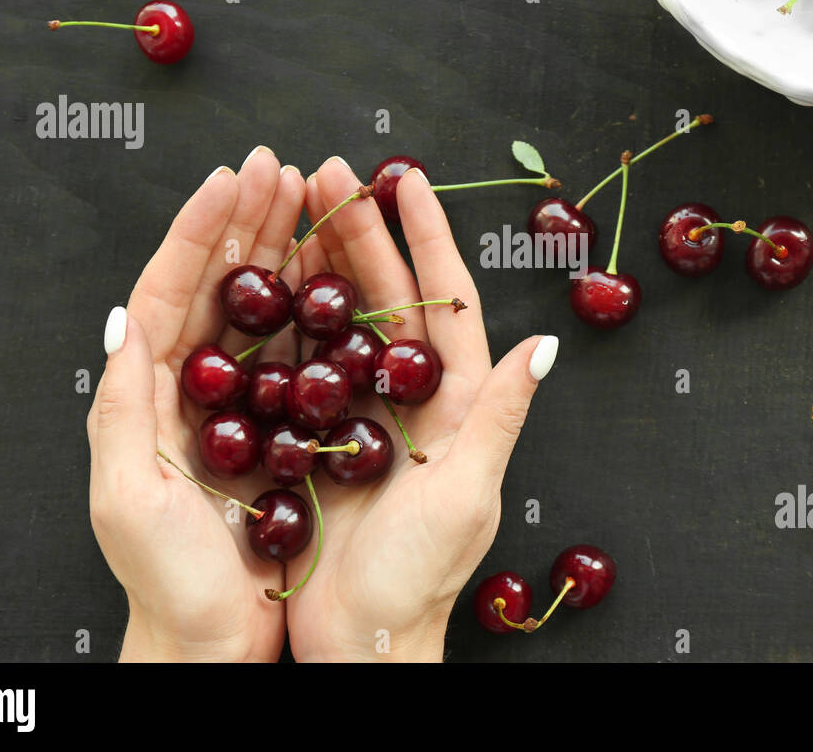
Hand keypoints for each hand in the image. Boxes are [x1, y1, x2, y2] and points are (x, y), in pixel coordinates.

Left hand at [87, 146, 310, 661]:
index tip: (234, 178)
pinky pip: (297, 351)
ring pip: (262, 306)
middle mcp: (192, 386)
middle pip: (218, 283)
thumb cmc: (167, 577)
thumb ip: (119, 405)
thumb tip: (122, 319)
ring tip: (313, 197)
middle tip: (283, 167)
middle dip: (249, 220)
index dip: (200, 227)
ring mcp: (239, 403)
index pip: (169, 287)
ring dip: (286, 249)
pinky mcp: (279, 426)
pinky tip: (338, 273)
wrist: (213, 641)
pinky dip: (315, 306)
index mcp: (145, 392)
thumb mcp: (127, 494)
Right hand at [281, 158, 556, 661]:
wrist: (361, 638)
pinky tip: (266, 278)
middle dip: (363, 231)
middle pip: (389, 296)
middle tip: (328, 175)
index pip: (449, 302)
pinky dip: (290, 315)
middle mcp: (413, 397)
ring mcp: (364, 410)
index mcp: (459, 403)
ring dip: (324, 261)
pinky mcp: (321, 432)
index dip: (429, 238)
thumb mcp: (467, 492)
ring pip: (344, 316)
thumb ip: (501, 415)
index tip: (408, 179)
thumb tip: (546, 343)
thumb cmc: (419, 577)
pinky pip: (306, 358)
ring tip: (295, 206)